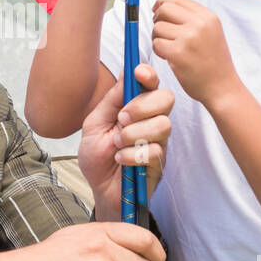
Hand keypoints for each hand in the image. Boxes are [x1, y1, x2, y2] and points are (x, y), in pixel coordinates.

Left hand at [77, 63, 171, 222]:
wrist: (99, 189)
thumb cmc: (97, 157)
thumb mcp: (94, 124)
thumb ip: (111, 100)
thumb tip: (125, 72)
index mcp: (135, 108)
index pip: (151, 85)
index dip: (149, 75)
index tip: (139, 72)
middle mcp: (151, 121)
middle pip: (166, 99)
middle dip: (142, 105)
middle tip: (121, 119)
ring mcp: (158, 141)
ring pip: (162, 125)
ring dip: (134, 133)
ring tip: (117, 144)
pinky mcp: (159, 162)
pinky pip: (154, 151)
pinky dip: (131, 155)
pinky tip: (120, 160)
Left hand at [151, 0, 239, 109]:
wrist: (222, 87)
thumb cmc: (213, 62)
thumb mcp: (211, 32)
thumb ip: (192, 18)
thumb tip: (163, 7)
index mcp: (208, 16)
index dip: (162, 4)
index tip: (157, 13)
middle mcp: (200, 23)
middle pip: (164, 8)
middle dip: (157, 19)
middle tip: (162, 33)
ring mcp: (189, 38)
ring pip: (157, 27)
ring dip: (158, 38)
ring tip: (169, 48)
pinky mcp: (178, 53)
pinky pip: (156, 44)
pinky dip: (158, 51)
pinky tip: (169, 57)